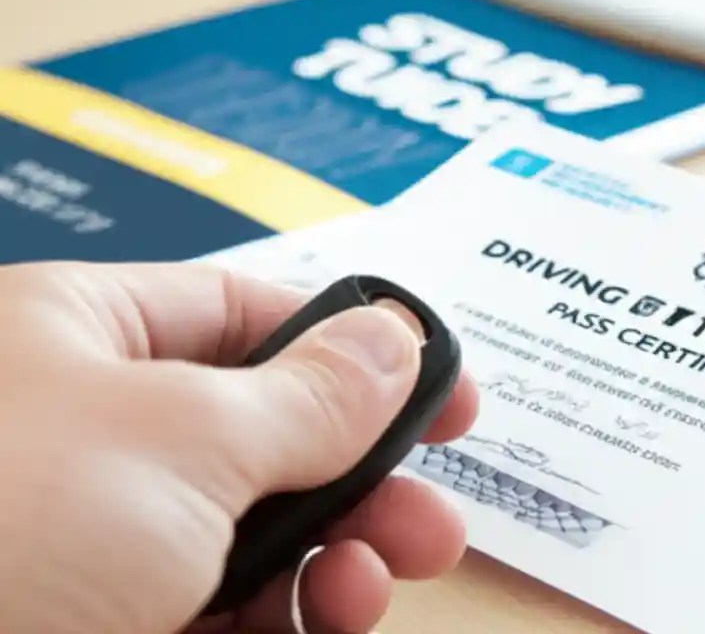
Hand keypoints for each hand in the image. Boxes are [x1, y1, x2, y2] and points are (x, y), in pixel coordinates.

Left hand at [0, 261, 479, 633]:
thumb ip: (309, 391)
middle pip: (267, 436)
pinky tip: (321, 626)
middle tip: (431, 524)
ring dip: (334, 563)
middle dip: (361, 481)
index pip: (246, 313)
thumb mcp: (181, 437)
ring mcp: (92, 542)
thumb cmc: (4, 525)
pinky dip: (284, 623)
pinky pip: (219, 613)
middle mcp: (87, 434)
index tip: (448, 392)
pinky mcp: (102, 625)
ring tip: (367, 589)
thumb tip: (393, 333)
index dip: (358, 346)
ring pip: (252, 538)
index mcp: (79, 336)